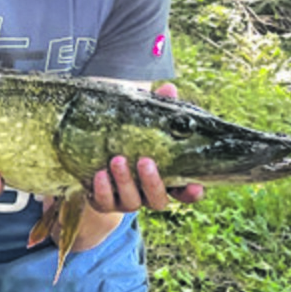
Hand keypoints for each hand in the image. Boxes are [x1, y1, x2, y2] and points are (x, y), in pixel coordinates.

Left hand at [87, 83, 203, 210]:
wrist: (94, 159)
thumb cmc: (130, 140)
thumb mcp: (144, 126)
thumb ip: (159, 110)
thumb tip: (169, 89)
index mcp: (165, 180)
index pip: (185, 193)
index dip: (192, 193)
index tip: (196, 186)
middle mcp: (148, 195)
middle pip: (158, 200)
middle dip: (152, 182)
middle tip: (145, 160)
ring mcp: (126, 201)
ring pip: (132, 202)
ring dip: (125, 181)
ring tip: (117, 159)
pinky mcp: (104, 202)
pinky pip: (104, 202)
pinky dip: (102, 189)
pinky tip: (99, 174)